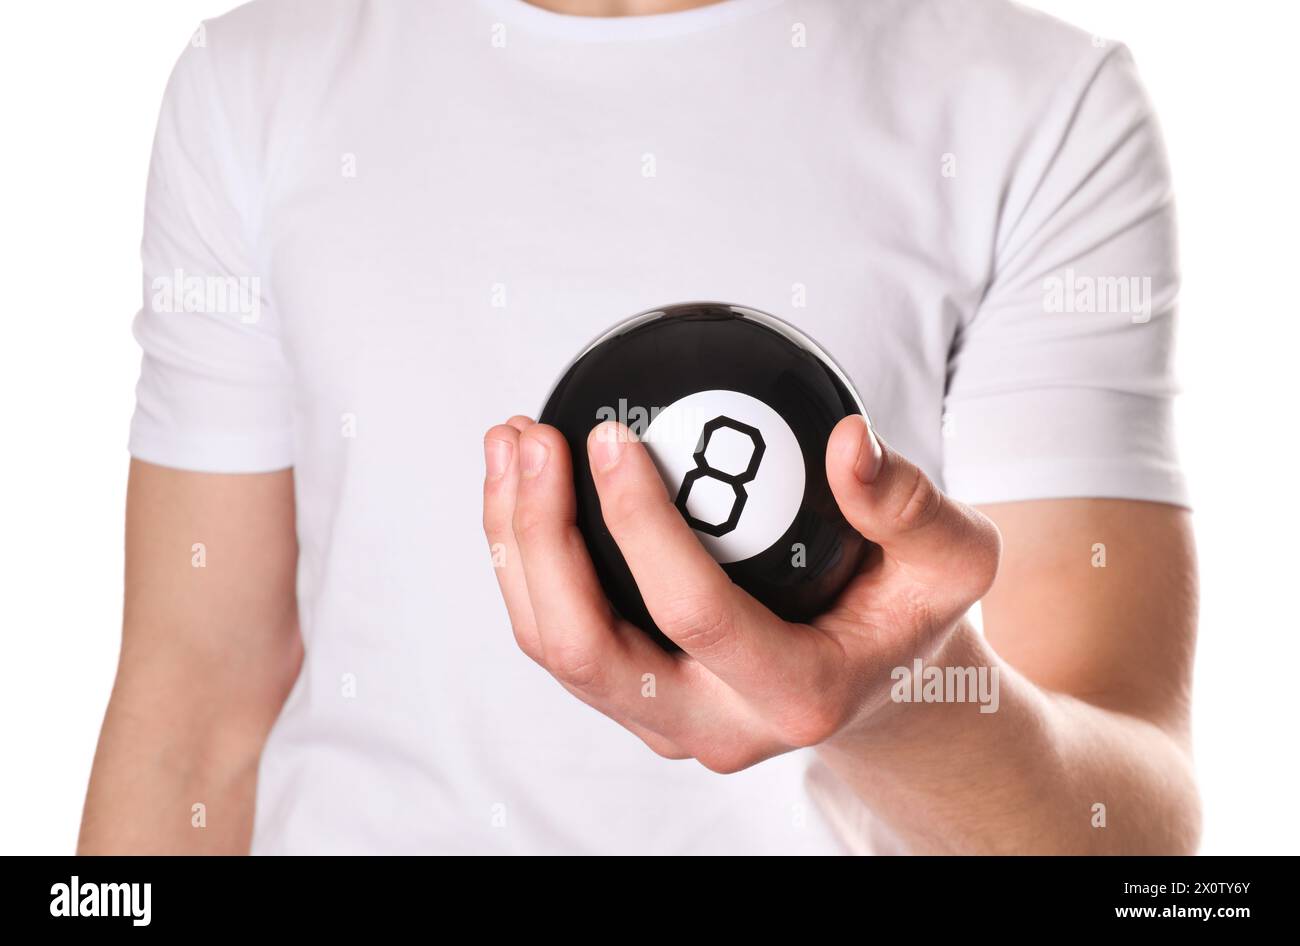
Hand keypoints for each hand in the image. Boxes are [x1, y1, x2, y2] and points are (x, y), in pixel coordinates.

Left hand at [481, 414, 1000, 771]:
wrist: (884, 684)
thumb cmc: (910, 618)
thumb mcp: (952, 559)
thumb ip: (911, 505)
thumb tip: (849, 442)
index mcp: (797, 696)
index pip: (696, 614)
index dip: (641, 526)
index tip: (612, 437)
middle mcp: (717, 726)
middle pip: (588, 648)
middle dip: (539, 539)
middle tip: (531, 438)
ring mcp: (666, 721)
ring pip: (555, 646)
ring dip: (517, 544)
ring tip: (511, 446)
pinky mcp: (636, 700)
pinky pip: (558, 634)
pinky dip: (528, 560)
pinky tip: (525, 486)